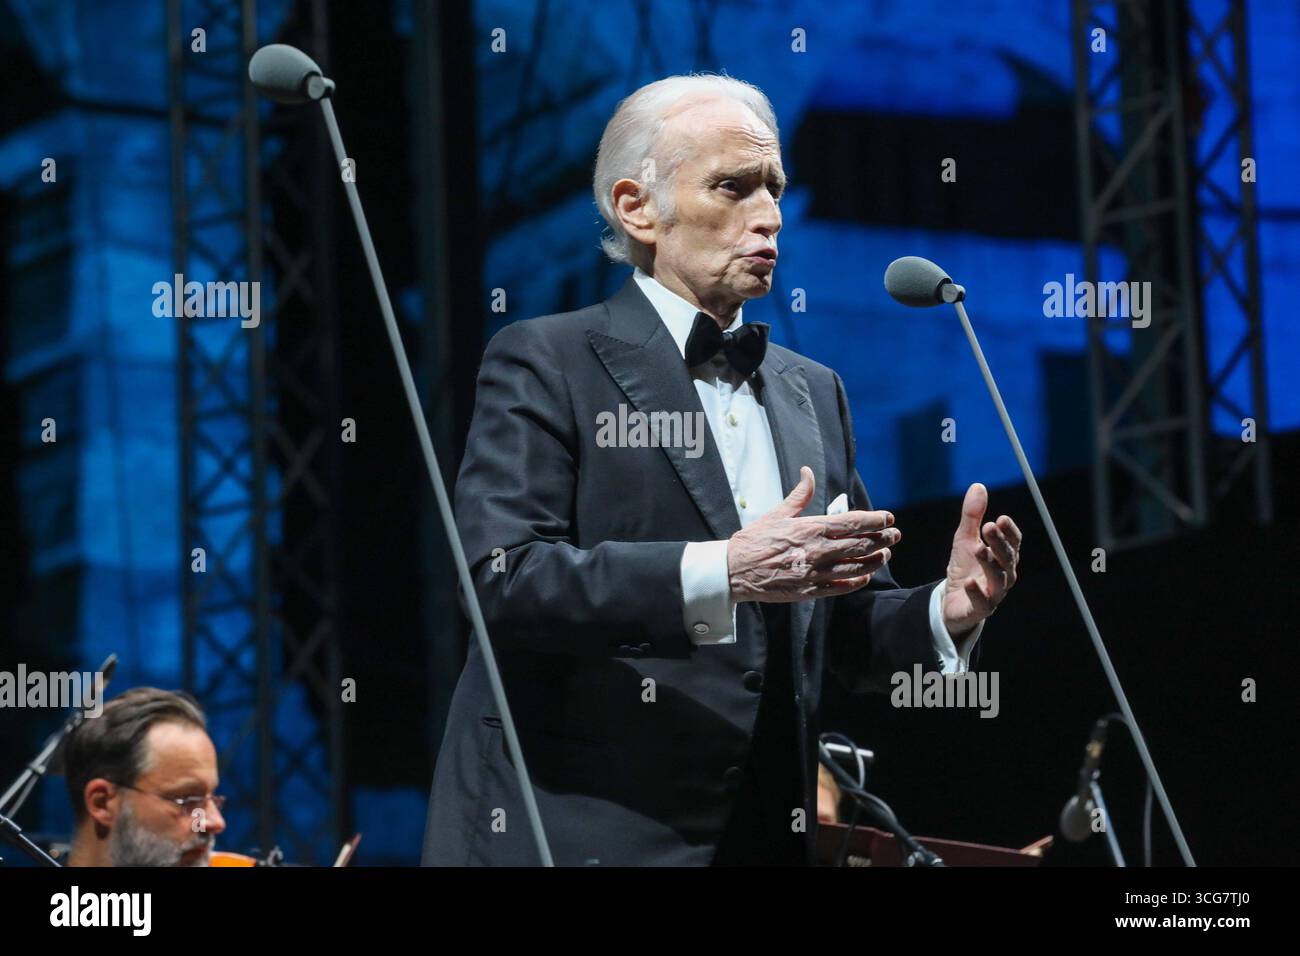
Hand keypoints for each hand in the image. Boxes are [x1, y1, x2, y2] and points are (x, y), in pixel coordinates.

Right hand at [727, 466, 898, 602]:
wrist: (735, 570)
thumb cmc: (755, 539)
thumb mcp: (778, 513)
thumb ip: (800, 494)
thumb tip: (807, 472)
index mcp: (811, 528)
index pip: (853, 523)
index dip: (875, 520)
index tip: (888, 518)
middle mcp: (818, 550)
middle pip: (860, 545)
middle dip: (882, 539)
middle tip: (894, 535)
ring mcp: (815, 572)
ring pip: (855, 567)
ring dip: (874, 560)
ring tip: (885, 555)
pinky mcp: (810, 590)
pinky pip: (840, 587)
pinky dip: (856, 581)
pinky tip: (864, 576)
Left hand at [941, 483, 1021, 636]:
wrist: (953, 602)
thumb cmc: (965, 568)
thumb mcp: (964, 539)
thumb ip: (972, 516)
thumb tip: (978, 486)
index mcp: (1004, 557)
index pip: (1013, 542)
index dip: (1010, 532)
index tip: (1001, 518)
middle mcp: (1005, 575)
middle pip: (1008, 558)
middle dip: (1000, 542)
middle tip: (989, 527)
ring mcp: (994, 593)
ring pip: (999, 579)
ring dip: (990, 563)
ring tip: (978, 549)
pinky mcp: (980, 608)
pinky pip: (982, 602)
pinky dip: (977, 593)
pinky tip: (969, 582)